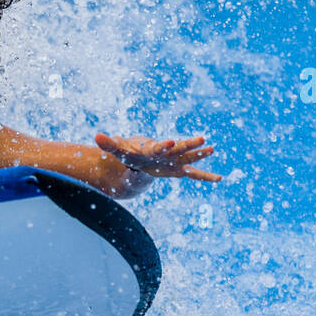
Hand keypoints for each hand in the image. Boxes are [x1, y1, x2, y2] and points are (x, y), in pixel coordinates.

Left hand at [95, 132, 222, 182]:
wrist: (138, 155)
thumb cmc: (129, 151)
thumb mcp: (118, 149)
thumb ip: (108, 143)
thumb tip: (96, 136)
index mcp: (152, 148)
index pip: (158, 147)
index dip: (163, 146)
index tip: (171, 142)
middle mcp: (167, 153)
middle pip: (179, 149)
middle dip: (190, 145)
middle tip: (203, 139)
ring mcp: (174, 161)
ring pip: (189, 158)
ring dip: (200, 155)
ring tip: (212, 149)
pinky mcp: (178, 170)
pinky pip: (194, 175)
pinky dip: (205, 177)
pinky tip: (219, 178)